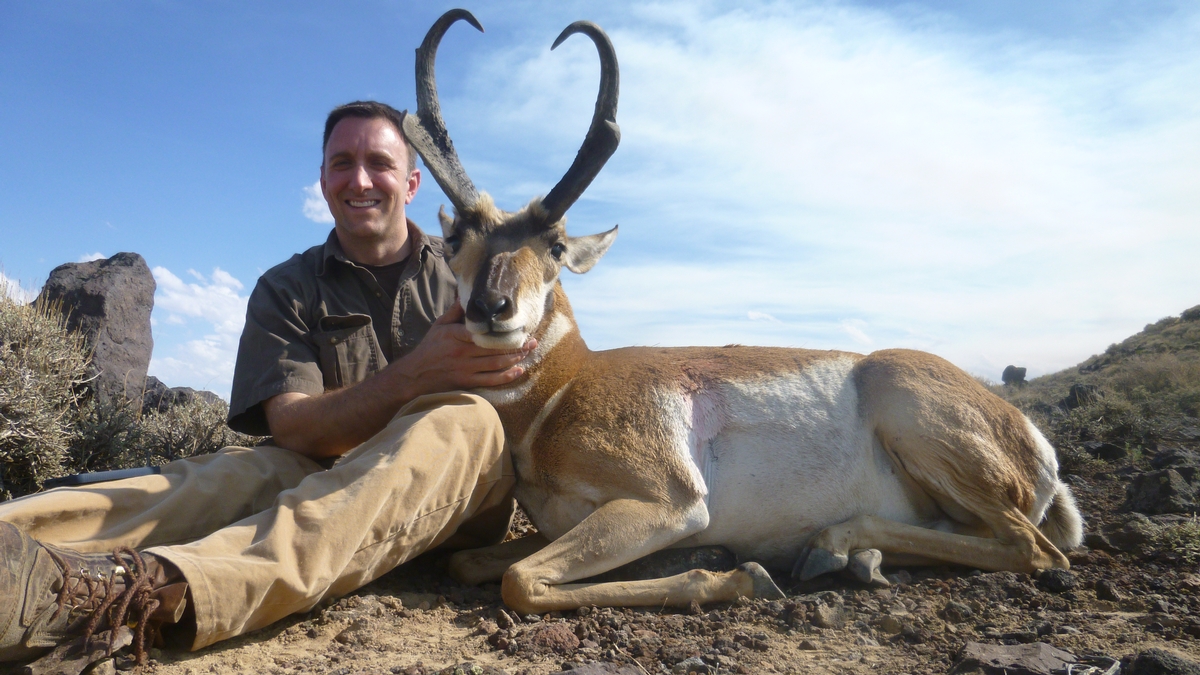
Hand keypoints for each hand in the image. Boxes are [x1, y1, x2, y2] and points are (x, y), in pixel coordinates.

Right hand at [396, 302, 536, 395]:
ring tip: (529, 352)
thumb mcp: (440, 325)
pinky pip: (490, 380)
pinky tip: (519, 371)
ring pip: (496, 364)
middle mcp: (462, 352)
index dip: (503, 331)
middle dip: (516, 345)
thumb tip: (467, 293)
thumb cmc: (430, 348)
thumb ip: (456, 311)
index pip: (484, 332)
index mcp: (456, 335)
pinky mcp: (467, 382)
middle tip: (533, 341)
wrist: (415, 375)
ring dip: (515, 358)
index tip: (518, 327)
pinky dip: (506, 376)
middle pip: (495, 348)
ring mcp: (465, 368)